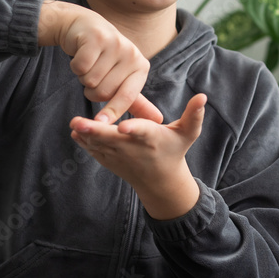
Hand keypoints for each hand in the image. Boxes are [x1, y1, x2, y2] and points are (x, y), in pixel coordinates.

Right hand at [38, 0, 162, 123]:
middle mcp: (132, 54)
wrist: (83, 27)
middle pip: (103, 92)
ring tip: (90, 63)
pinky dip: (75, 65)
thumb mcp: (123, 78)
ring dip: (83, 77)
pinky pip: (80, 68)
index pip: (127, 97)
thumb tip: (159, 120)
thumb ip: (137, 101)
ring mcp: (115, 43)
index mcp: (141, 66)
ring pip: (90, 81)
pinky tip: (81, 54)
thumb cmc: (104, 58)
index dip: (112, 112)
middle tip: (95, 72)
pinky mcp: (96, 37)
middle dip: (92, 88)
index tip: (100, 123)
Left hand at [69, 94, 206, 218]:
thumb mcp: (187, 134)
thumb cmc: (174, 150)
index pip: (143, 132)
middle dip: (96, 131)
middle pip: (112, 139)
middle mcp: (133, 148)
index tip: (123, 127)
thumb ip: (194, 115)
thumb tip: (203, 96)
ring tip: (74, 124)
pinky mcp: (110, 160)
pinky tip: (76, 131)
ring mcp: (119, 157)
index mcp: (152, 139)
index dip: (134, 129)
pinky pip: (95, 151)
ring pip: (99, 145)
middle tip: (79, 122)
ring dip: (86, 136)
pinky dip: (85, 142)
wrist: (160, 181)